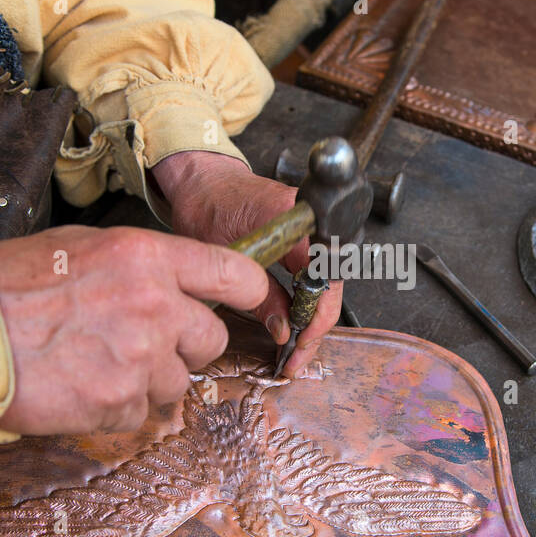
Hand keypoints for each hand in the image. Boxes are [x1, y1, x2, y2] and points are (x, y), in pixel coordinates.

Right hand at [0, 224, 267, 434]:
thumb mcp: (81, 247)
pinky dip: (117, 406)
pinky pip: (140, 412)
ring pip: (178, 382)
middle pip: (212, 339)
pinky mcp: (119, 403)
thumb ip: (139, 265)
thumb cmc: (8, 286)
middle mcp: (155, 306)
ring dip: (148, 380)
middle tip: (143, 341)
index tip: (253, 301)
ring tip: (97, 363)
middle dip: (186, 345)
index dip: (250, 291)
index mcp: (147, 258)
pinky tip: (80, 386)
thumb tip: (175, 282)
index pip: (234, 274)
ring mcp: (140, 358)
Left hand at [153, 150, 342, 373]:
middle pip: (332, 281)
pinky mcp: (305, 237)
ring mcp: (312, 227)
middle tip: (297, 356)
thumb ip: (257, 296)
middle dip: (318, 324)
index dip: (317, 313)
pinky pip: (316, 274)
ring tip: (296, 349)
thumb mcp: (225, 258)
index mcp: (295, 218)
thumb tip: (282, 332)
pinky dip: (307, 302)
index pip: (324, 274)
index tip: (301, 340)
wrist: (203, 180)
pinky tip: (295, 325)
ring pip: (327, 282)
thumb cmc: (206, 205)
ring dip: (314, 317)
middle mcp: (312, 220)